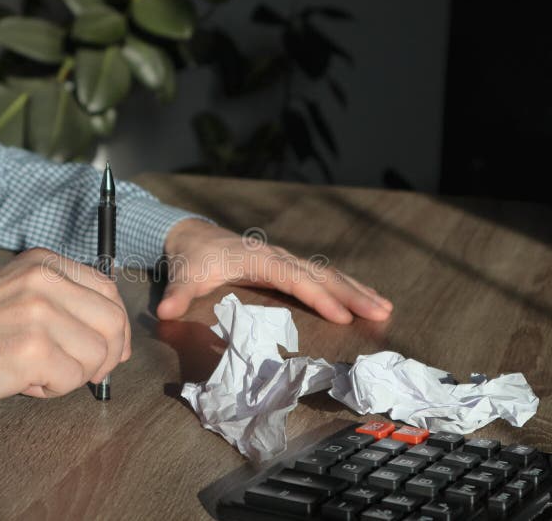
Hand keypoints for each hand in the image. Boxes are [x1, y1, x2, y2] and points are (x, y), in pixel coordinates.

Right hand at [0, 248, 129, 408]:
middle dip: (108, 354)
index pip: (108, 289)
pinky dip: (56, 389)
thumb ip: (64, 300)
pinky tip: (29, 382)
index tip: (112, 348)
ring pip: (97, 353)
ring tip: (43, 373)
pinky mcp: (32, 350)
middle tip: (89, 372)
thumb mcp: (19, 291)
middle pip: (112, 321)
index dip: (117, 325)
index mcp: (44, 264)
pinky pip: (74, 378)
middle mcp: (44, 281)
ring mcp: (39, 313)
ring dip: (76, 374)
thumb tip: (113, 334)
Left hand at [158, 220, 392, 322]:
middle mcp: (278, 256)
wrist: (192, 236)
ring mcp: (286, 260)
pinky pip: (322, 276)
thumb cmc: (192, 257)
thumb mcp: (183, 275)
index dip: (319, 296)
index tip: (343, 315)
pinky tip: (363, 299)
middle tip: (382, 312)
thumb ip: (178, 294)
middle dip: (352, 293)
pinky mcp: (288, 266)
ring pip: (328, 273)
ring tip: (385, 307)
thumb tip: (166, 312)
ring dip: (356, 290)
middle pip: (321, 274)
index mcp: (259, 258)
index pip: (295, 278)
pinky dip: (345, 287)